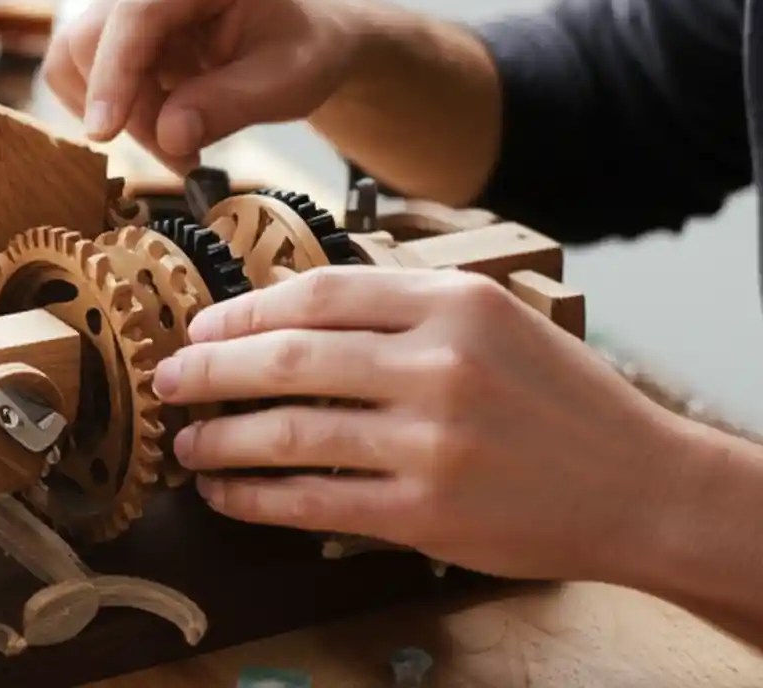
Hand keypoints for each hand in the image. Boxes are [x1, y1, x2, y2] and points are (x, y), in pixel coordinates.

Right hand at [43, 0, 357, 172]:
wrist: (304, 35)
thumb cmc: (302, 49)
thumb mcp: (287, 83)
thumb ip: (229, 106)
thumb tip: (169, 138)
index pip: (138, 13)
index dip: (114, 75)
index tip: (103, 134)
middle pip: (91, 34)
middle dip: (123, 108)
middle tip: (180, 155)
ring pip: (76, 54)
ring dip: (117, 110)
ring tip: (177, 137)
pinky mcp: (113, 15)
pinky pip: (80, 65)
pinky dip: (111, 104)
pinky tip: (159, 117)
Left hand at [154, 266, 690, 581]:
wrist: (640, 485)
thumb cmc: (560, 399)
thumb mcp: (495, 321)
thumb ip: (404, 308)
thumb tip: (291, 310)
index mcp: (454, 304)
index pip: (319, 293)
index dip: (244, 311)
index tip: (201, 328)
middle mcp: (439, 365)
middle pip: (287, 359)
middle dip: (208, 371)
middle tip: (167, 380)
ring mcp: (431, 442)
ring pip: (288, 432)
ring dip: (220, 440)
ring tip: (187, 444)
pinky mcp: (425, 512)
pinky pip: (312, 501)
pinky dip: (255, 498)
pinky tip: (226, 494)